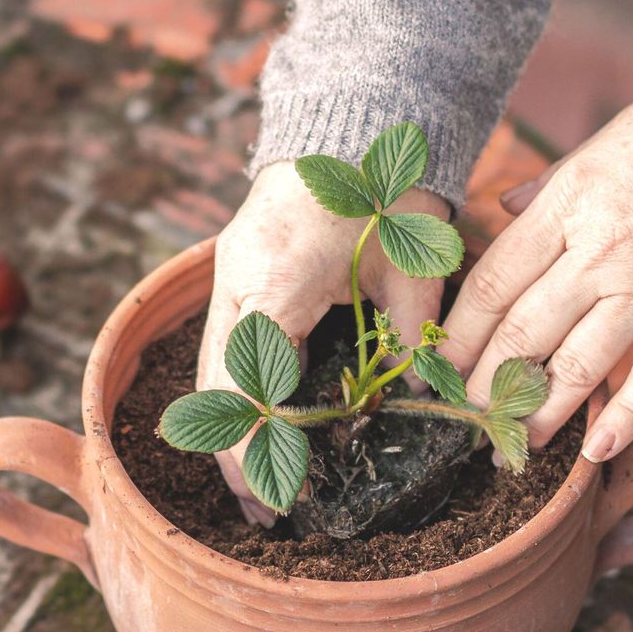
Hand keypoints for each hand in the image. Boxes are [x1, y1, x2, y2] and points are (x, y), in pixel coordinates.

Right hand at [201, 160, 451, 524]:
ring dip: (226, 429)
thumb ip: (412, 337)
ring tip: (255, 482)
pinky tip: (254, 424)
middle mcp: (236, 282)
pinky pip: (219, 348)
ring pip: (208, 372)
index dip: (259, 448)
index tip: (281, 496)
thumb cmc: (387, 188)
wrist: (351, 121)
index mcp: (277, 280)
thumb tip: (424, 405)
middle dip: (234, 455)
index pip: (249, 384)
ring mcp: (225, 277)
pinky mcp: (230, 274)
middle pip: (215, 388)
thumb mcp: (412, 267)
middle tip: (266, 510)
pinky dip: (231, 395)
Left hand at [440, 91, 632, 462]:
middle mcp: (600, 252)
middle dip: (482, 382)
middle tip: (460, 416)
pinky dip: (627, 414)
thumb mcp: (597, 147)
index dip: (457, 334)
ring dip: (539, 410)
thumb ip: (546, 189)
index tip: (433, 366)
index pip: (491, 286)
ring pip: (576, 363)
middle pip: (521, 332)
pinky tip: (599, 447)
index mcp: (565, 209)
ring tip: (514, 440)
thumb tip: (501, 207)